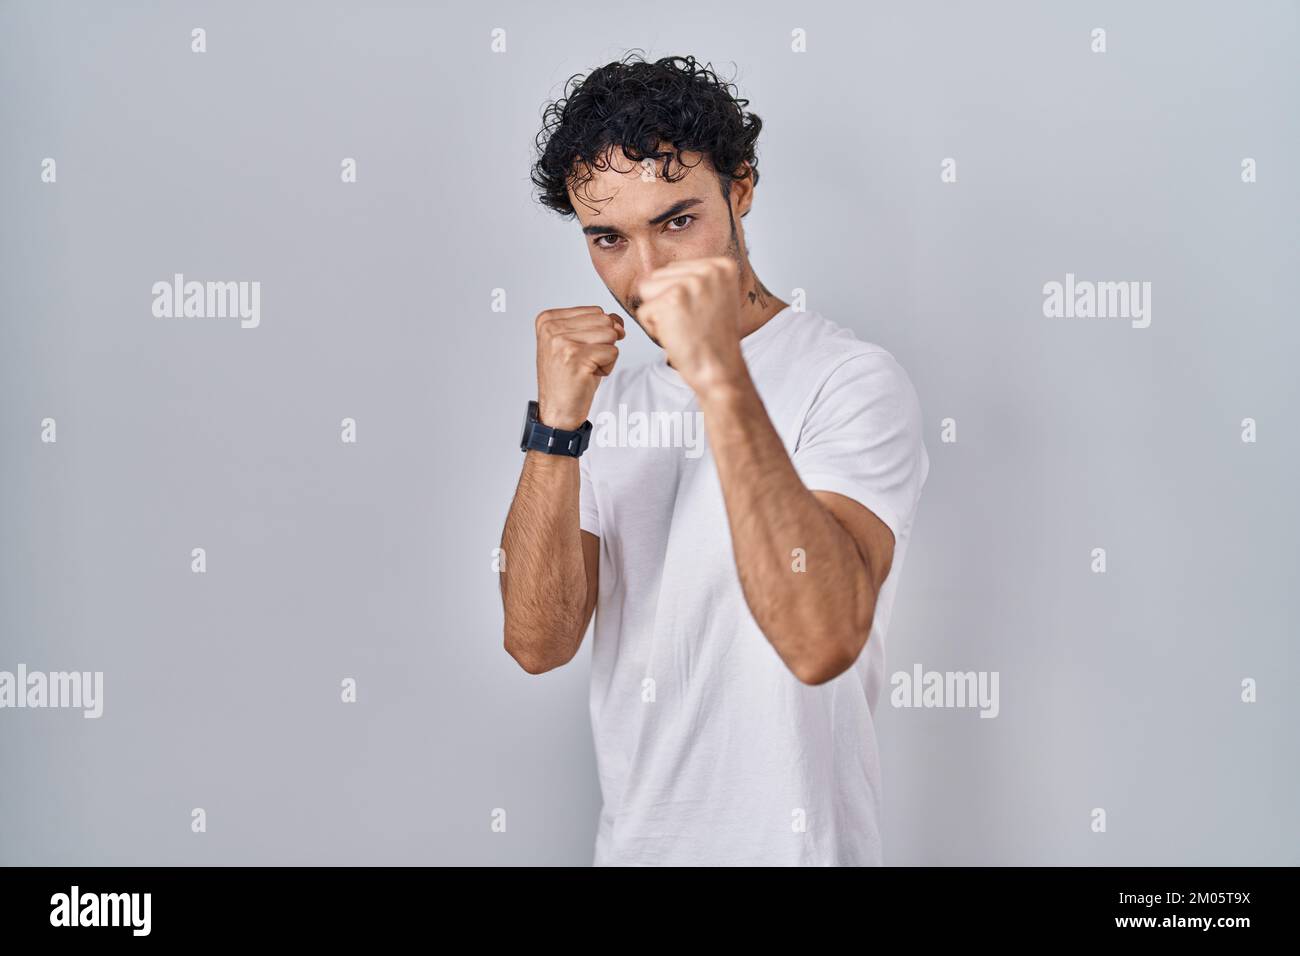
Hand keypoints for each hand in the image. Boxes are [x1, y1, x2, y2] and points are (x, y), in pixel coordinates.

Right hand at [535, 306, 624, 428]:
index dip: (596, 334)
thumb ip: (597, 324)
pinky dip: (607, 368)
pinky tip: (587, 376)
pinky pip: (613, 352)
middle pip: (604, 321)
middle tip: (582, 362)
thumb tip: (618, 322)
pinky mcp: (576, 357)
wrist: (557, 411)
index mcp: (548, 319)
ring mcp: (562, 342)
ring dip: (605, 356)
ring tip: (585, 368)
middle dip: (603, 344)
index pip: (596, 311)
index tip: (576, 353)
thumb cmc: (569, 377)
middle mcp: (551, 328)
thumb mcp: (580, 342)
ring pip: (611, 335)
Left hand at [635, 257, 744, 395]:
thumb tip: (665, 268)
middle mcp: (708, 269)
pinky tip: (677, 336)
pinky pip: (643, 312)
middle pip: (658, 276)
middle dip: (665, 303)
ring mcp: (690, 283)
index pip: (673, 269)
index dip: (679, 296)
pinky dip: (654, 329)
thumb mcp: (715, 297)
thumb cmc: (713, 340)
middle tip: (690, 323)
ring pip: (647, 291)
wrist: (719, 369)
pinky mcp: (671, 300)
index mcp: (721, 265)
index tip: (701, 314)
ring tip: (683, 327)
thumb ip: (696, 277)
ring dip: (658, 314)